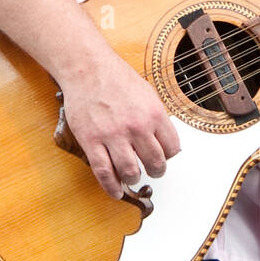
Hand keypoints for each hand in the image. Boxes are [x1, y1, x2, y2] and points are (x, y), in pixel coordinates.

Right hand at [58, 52, 180, 198]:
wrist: (87, 68)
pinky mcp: (91, 141)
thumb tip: (167, 141)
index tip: (164, 157)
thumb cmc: (117, 78)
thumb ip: (157, 117)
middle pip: (155, 163)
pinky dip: (112, 187)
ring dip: (134, 179)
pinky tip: (117, 192)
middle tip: (153, 171)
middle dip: (156, 171)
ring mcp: (113, 135)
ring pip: (131, 172)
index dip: (169, 156)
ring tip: (133, 177)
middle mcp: (136, 127)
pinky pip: (104, 172)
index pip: (172, 148)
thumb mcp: (148, 93)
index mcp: (154, 114)